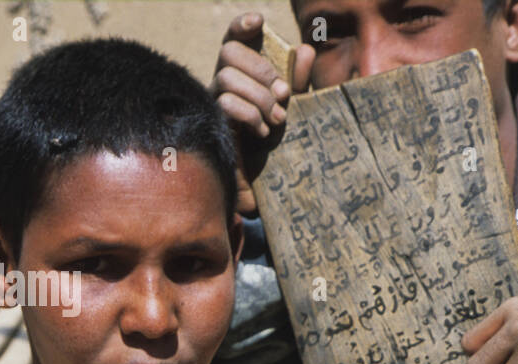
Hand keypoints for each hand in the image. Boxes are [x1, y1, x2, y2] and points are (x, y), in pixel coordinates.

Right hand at [211, 12, 314, 213]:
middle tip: (283, 95)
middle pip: (228, 52)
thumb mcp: (293, 112)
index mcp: (242, 77)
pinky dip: (250, 114)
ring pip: (226, 77)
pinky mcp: (211, 125)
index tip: (259, 21)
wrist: (265, 188)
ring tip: (277, 120)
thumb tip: (306, 49)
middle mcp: (222, 86)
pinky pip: (226, 103)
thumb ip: (299, 83)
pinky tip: (263, 132)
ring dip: (258, 96)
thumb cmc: (277, 149)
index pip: (234, 40)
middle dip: (261, 69)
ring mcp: (213, 105)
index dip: (242, 26)